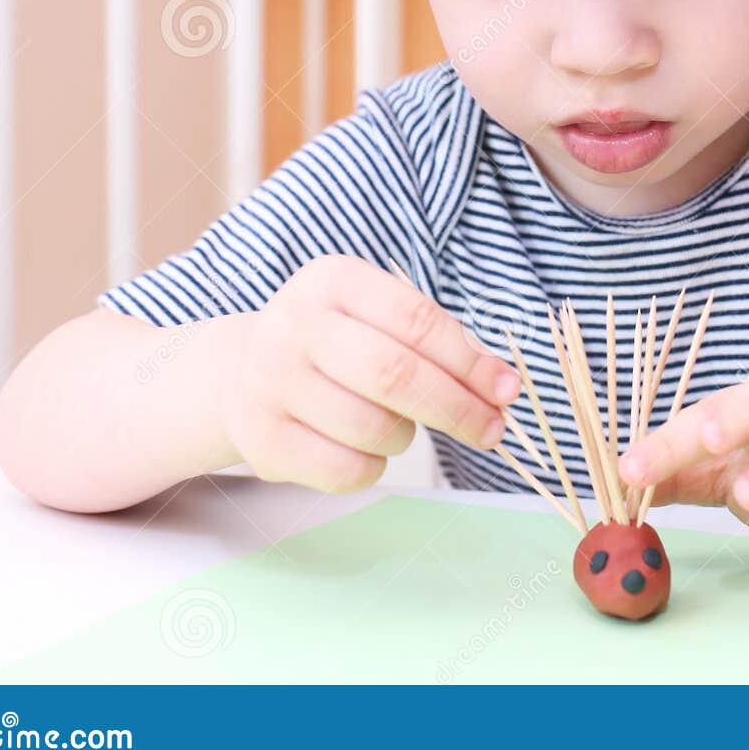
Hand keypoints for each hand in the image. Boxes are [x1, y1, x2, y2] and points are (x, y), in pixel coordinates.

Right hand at [214, 255, 520, 492]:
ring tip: (401, 424)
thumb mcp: (376, 317)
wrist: (240, 374)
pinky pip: (347, 469)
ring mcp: (270, 382)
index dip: (470, 361)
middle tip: (492, 430)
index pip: (417, 320)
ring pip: (373, 428)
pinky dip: (374, 466)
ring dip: (407, 436)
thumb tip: (500, 386)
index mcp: (332, 280)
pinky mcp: (262, 438)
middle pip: (395, 375)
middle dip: (456, 408)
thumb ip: (437, 341)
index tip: (508, 390)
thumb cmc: (336, 344)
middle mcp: (294, 324)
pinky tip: (365, 446)